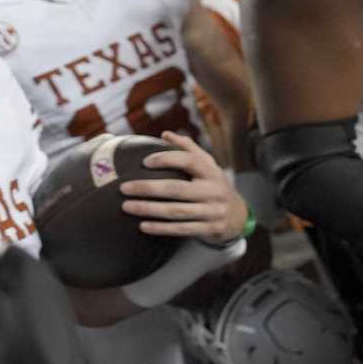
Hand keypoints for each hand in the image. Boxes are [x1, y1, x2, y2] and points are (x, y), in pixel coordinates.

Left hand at [121, 131, 248, 242]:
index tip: (144, 162)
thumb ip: (189, 149)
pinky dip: (161, 228)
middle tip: (124, 187)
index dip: (166, 159)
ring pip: (176, 211)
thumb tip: (165, 134)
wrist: (238, 216)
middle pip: (177, 189)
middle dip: (148, 188)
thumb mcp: (209, 166)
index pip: (190, 161)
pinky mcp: (209, 229)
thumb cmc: (215, 186)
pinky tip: (142, 225)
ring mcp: (212, 212)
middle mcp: (214, 191)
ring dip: (149, 209)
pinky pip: (181, 229)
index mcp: (212, 172)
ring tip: (126, 206)